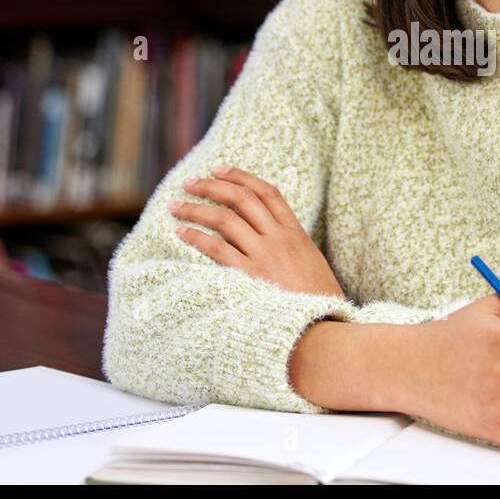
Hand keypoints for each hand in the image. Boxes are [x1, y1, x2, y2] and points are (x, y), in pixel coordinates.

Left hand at [169, 165, 345, 298]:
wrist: (322, 328)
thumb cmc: (318, 301)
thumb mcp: (312, 264)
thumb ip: (292, 247)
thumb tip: (271, 237)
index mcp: (296, 234)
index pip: (268, 193)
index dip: (242, 177)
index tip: (220, 170)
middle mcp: (279, 239)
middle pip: (243, 199)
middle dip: (213, 186)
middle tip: (190, 183)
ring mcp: (264, 256)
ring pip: (225, 219)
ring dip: (197, 209)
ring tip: (177, 206)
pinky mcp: (249, 276)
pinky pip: (217, 248)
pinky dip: (196, 237)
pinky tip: (182, 233)